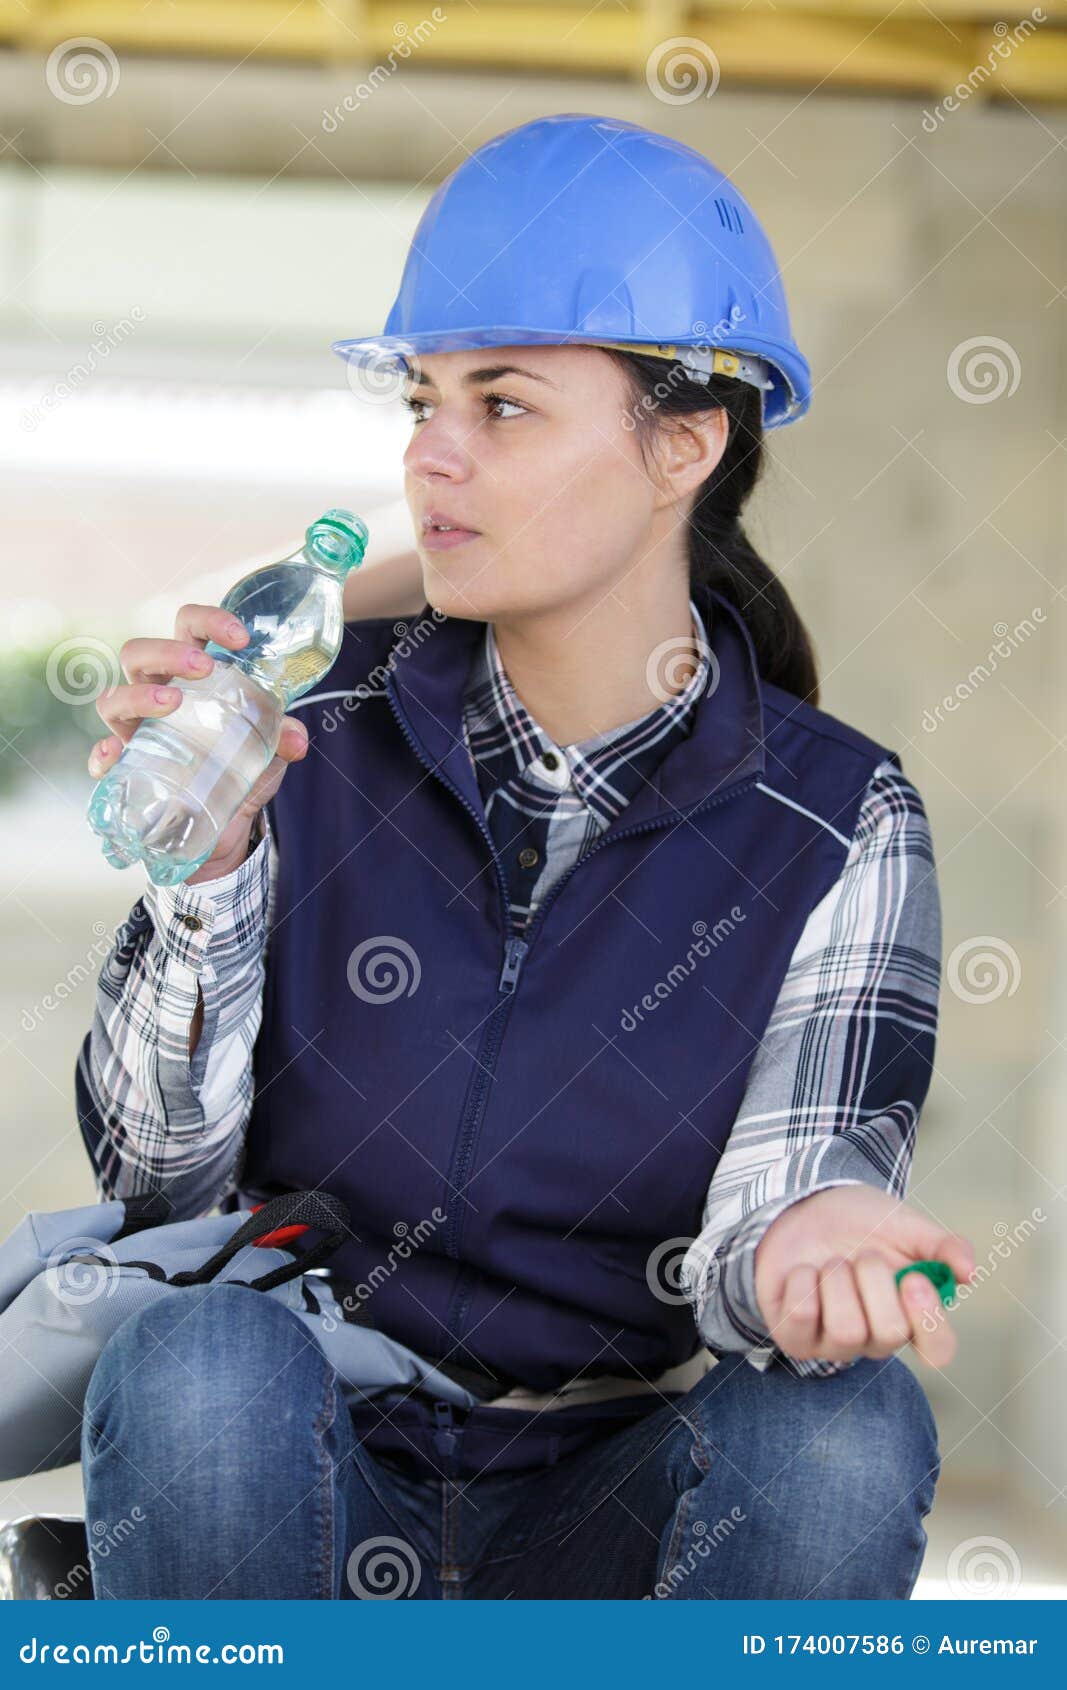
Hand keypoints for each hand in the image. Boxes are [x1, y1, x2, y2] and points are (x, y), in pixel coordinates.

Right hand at [88, 602, 308, 880]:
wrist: (226, 825)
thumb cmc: (242, 770)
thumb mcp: (268, 754)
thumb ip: (282, 740)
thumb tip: (295, 737)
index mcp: (191, 677)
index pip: (188, 629)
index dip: (208, 620)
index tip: (240, 637)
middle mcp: (155, 694)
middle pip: (138, 654)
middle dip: (167, 652)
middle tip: (204, 667)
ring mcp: (136, 732)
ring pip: (113, 699)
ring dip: (139, 695)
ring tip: (172, 702)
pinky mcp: (128, 770)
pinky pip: (103, 759)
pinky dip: (104, 755)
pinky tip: (116, 755)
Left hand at [753, 1185, 975, 1368]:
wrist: (807, 1204)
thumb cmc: (863, 1224)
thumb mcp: (907, 1225)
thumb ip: (942, 1245)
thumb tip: (969, 1273)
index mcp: (911, 1315)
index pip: (938, 1350)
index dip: (929, 1321)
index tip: (914, 1278)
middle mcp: (875, 1338)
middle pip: (889, 1334)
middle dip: (873, 1279)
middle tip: (862, 1255)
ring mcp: (832, 1343)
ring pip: (845, 1331)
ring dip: (836, 1279)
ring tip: (831, 1262)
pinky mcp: (794, 1336)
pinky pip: (800, 1319)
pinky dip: (801, 1282)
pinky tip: (803, 1272)